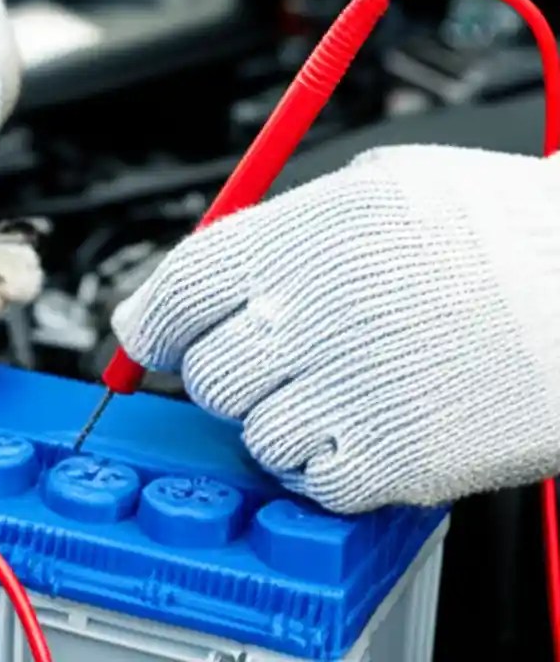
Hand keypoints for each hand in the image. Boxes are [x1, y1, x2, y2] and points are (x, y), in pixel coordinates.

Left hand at [112, 145, 559, 513]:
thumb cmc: (512, 232)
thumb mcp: (387, 183)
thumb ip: (286, 226)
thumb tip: (210, 271)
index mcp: (306, 237)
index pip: (179, 290)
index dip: (153, 323)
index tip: (151, 338)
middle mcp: (316, 312)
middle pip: (205, 373)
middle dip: (229, 375)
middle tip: (278, 366)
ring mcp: (350, 389)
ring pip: (252, 434)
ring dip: (282, 424)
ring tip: (346, 394)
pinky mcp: (391, 456)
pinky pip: (311, 481)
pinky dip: (329, 468)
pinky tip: (373, 430)